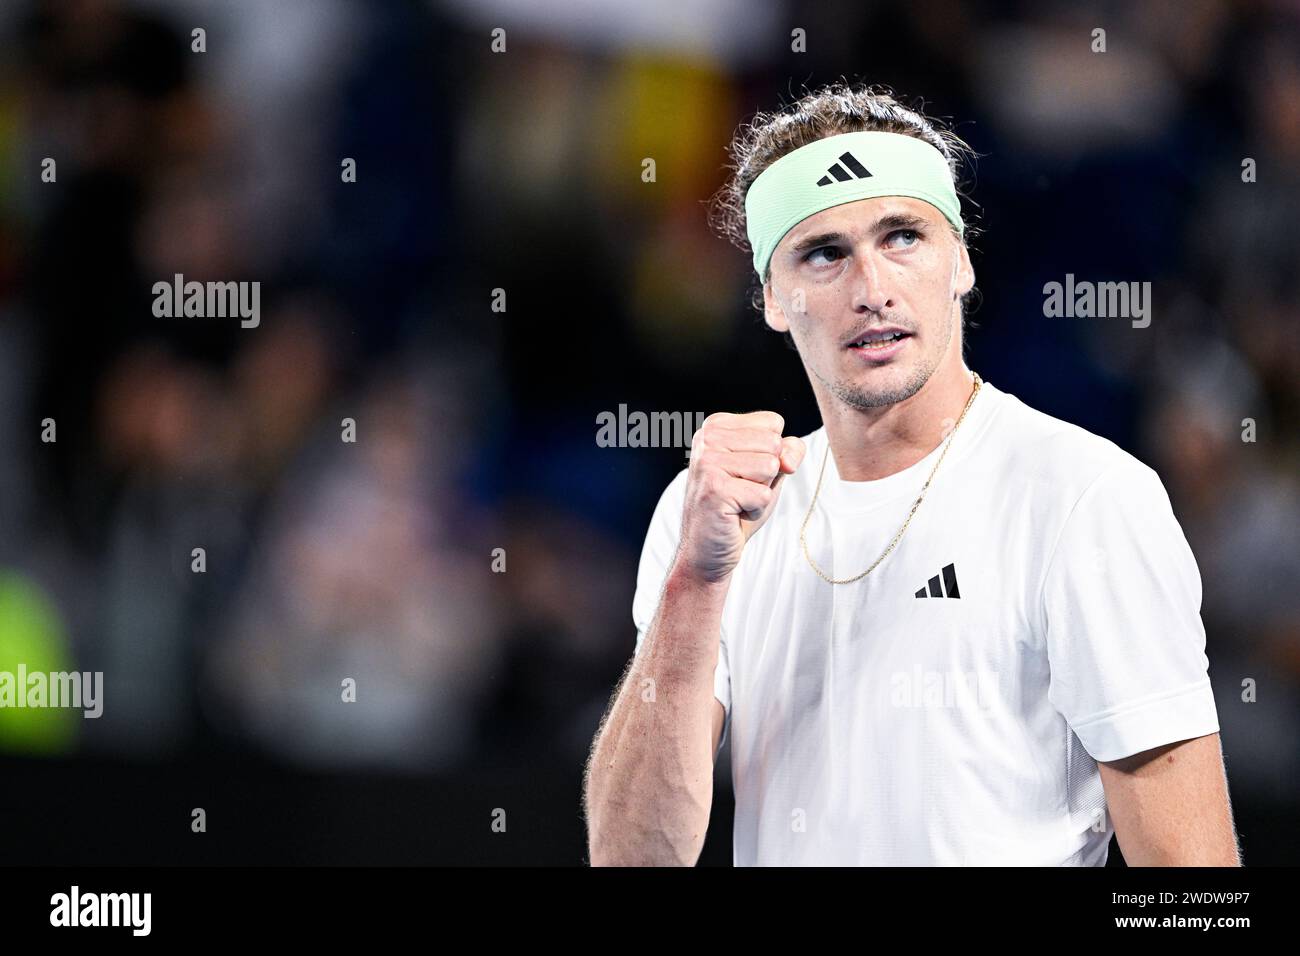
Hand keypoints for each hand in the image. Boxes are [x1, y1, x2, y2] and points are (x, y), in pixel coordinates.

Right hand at [674, 411, 805, 583]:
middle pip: (773, 443)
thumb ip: (787, 451)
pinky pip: (763, 494)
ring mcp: (708, 462)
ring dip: (761, 491)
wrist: (707, 547)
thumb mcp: (768, 472)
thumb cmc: (737, 506)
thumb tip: (788, 459)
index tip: (746, 471)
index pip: (773, 422)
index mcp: (717, 425)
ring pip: (770, 466)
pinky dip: (755, 510)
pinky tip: (733, 514)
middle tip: (740, 489)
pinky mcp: (714, 488)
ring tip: (737, 500)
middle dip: (767, 473)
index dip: (772, 452)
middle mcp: (707, 437)